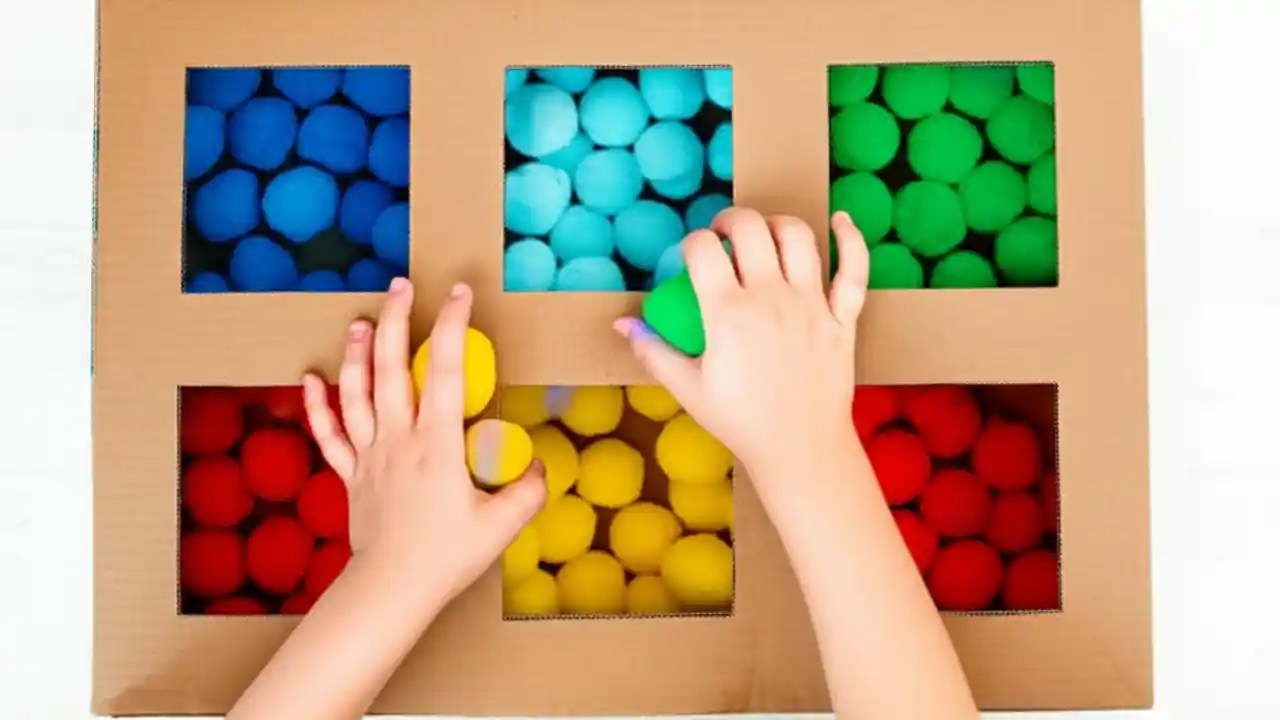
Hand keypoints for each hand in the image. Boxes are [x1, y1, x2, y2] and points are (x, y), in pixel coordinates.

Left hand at [302, 278, 546, 604]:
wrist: (391, 591)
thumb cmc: (446, 557)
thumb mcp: (502, 525)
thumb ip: (527, 490)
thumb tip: (538, 466)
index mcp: (435, 443)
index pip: (444, 370)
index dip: (452, 326)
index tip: (459, 294)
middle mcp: (397, 439)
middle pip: (389, 368)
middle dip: (395, 320)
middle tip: (401, 286)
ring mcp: (369, 455)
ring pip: (355, 393)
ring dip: (356, 352)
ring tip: (360, 320)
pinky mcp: (351, 476)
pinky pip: (329, 435)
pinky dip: (317, 405)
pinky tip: (310, 379)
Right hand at [616, 209, 869, 499]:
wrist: (801, 448)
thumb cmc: (741, 422)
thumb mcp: (688, 389)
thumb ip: (653, 351)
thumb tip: (623, 324)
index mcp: (728, 314)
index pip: (703, 249)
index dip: (692, 242)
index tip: (691, 255)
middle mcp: (771, 298)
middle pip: (750, 228)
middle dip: (729, 220)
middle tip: (723, 235)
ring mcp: (811, 304)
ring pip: (798, 236)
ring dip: (776, 223)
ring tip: (765, 234)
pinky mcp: (843, 317)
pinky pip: (853, 268)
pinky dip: (850, 238)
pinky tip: (839, 220)